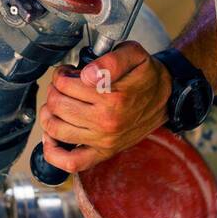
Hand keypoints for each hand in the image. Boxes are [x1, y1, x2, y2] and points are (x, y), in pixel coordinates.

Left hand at [39, 41, 171, 173]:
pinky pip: (71, 162)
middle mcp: (107, 122)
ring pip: (56, 129)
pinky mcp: (104, 152)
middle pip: (57, 105)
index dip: (61, 74)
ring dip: (49, 113)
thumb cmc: (147, 76)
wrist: (167, 98)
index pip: (65, 84)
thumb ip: (110, 60)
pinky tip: (52, 135)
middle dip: (54, 90)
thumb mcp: (134, 55)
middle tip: (63, 84)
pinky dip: (53, 152)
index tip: (68, 71)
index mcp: (113, 97)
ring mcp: (104, 140)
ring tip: (58, 103)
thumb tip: (86, 75)